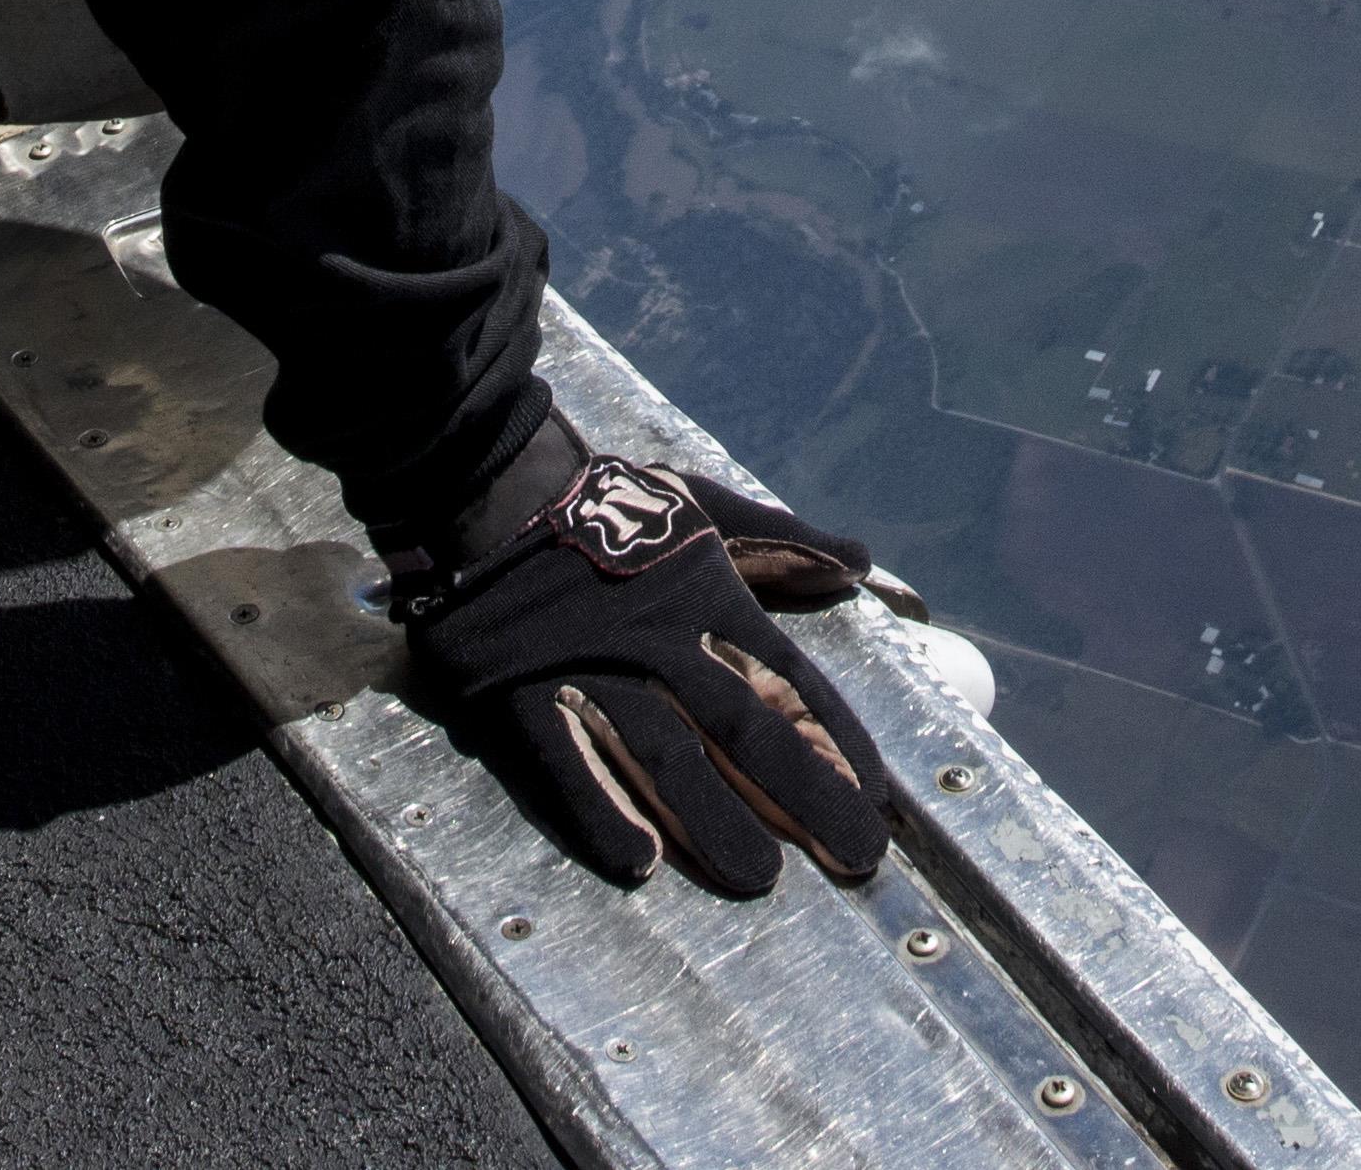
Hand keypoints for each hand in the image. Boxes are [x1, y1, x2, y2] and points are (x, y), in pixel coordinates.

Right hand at [393, 444, 892, 896]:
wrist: (486, 484)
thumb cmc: (604, 501)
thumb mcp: (701, 507)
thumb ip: (780, 543)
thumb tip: (859, 563)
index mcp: (706, 599)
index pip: (786, 678)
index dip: (833, 738)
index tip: (874, 795)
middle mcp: (660, 644)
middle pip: (741, 727)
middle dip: (802, 793)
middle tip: (852, 856)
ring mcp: (592, 673)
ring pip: (664, 755)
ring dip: (712, 818)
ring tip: (757, 876)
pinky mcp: (524, 697)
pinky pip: (567, 764)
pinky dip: (601, 813)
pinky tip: (638, 862)